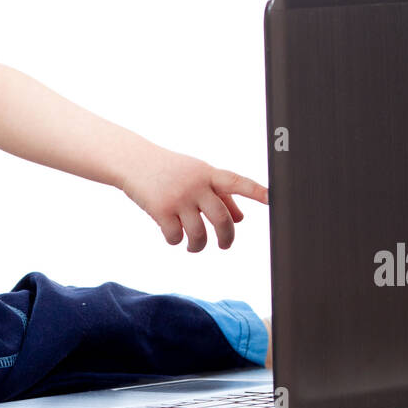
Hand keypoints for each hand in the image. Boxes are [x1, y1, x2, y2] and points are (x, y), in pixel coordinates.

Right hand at [120, 146, 268, 251]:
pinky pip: (175, 237)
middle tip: (225, 246)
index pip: (237, 182)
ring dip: (198, 246)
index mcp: (208, 173)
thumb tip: (241, 219)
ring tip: (194, 246)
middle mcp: (196, 184)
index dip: (256, 191)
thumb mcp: (197, 175)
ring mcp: (178, 198)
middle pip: (222, 220)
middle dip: (227, 239)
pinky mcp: (160, 210)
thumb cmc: (170, 169)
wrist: (133, 161)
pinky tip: (173, 236)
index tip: (273, 199)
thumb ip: (220, 195)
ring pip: (199, 235)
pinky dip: (176, 241)